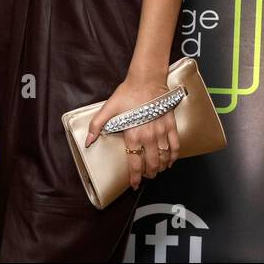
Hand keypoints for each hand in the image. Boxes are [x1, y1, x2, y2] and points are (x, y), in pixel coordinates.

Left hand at [85, 75, 180, 189]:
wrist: (146, 79)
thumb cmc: (128, 93)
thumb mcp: (109, 108)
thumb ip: (97, 125)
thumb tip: (88, 141)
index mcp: (133, 135)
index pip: (135, 164)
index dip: (135, 177)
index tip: (135, 184)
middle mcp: (149, 137)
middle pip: (151, 164)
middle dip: (149, 174)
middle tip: (146, 177)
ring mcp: (161, 132)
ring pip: (164, 157)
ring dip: (161, 167)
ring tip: (157, 170)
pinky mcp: (170, 125)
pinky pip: (175, 145)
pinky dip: (174, 155)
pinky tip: (171, 160)